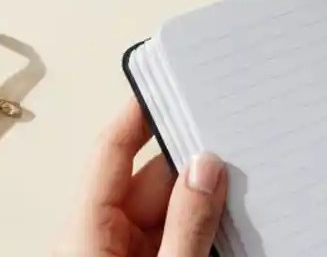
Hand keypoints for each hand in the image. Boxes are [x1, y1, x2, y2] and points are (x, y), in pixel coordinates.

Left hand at [55, 100, 227, 256]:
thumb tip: (205, 169)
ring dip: (199, 200)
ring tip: (242, 186)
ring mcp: (119, 256)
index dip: (137, 116)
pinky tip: (230, 219)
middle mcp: (97, 240)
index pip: (109, 154)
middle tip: (233, 143)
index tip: (166, 86)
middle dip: (189, 164)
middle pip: (146, 183)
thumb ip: (187, 225)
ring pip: (164, 211)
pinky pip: (169, 236)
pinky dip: (197, 226)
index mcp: (84, 234)